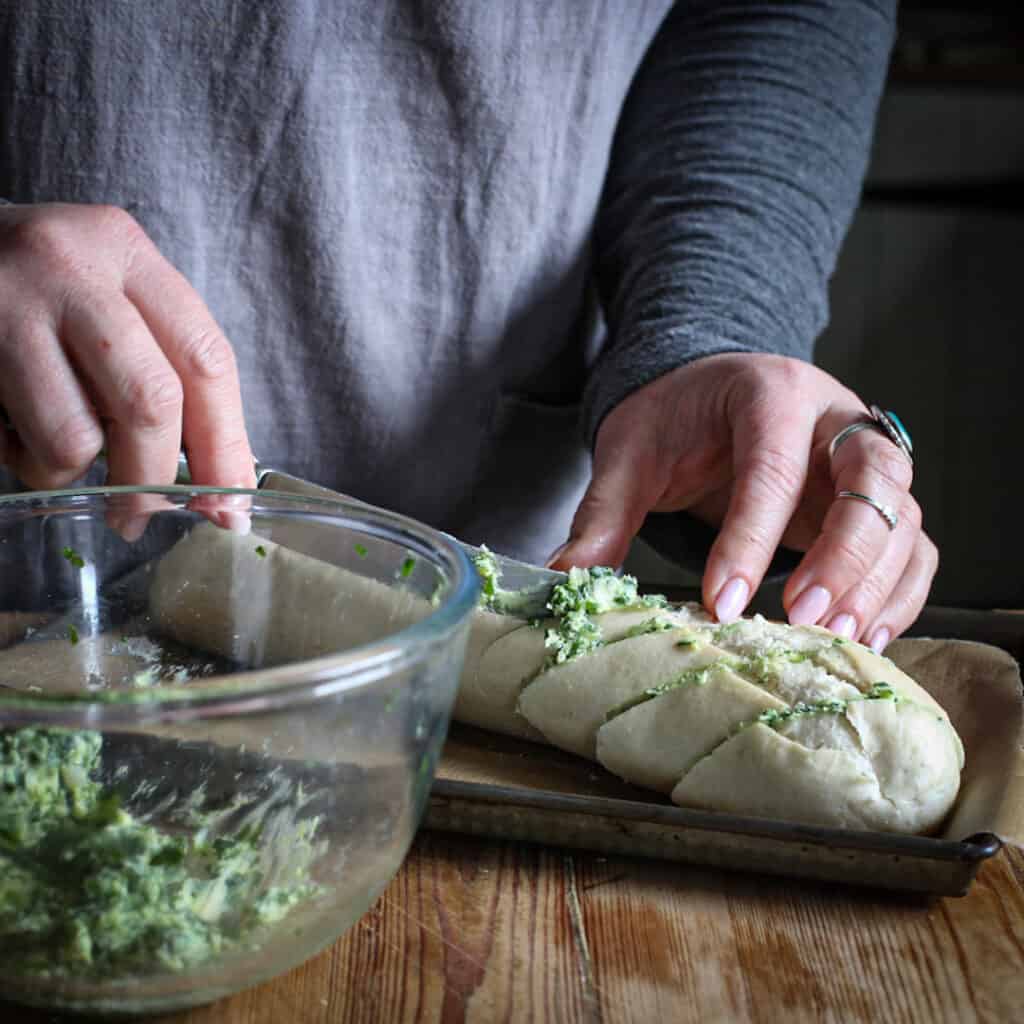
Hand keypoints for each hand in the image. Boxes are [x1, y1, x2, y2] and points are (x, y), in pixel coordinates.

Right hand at [0, 202, 254, 488]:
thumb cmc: (37, 286)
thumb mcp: (108, 294)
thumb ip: (164, 363)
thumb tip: (221, 473)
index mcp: (125, 251)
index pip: (205, 357)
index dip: (226, 443)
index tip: (230, 502)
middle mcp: (69, 266)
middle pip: (150, 400)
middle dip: (154, 477)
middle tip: (142, 516)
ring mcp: (7, 303)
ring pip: (74, 435)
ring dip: (71, 472)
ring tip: (57, 462)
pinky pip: (10, 440)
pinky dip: (24, 459)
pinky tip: (15, 433)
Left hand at [549, 353, 936, 649]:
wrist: (707, 391)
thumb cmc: (672, 418)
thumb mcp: (629, 452)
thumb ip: (603, 512)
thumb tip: (565, 577)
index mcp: (768, 393)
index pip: (772, 466)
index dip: (751, 538)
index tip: (723, 603)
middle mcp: (832, 417)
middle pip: (873, 477)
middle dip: (844, 554)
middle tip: (802, 618)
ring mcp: (863, 456)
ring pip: (903, 514)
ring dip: (877, 581)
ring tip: (835, 639)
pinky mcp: (876, 499)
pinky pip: (911, 544)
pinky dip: (900, 592)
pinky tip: (865, 636)